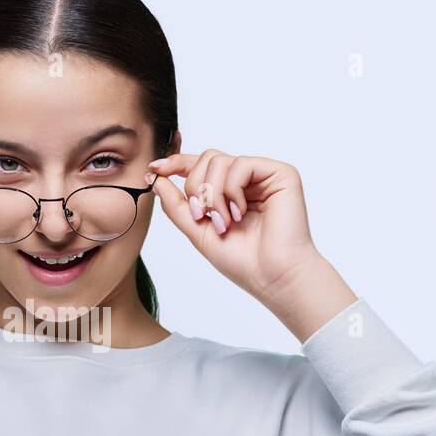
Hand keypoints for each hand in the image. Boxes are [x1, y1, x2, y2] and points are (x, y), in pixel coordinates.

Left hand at [148, 149, 356, 340]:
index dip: (176, 163)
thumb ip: (177, 205)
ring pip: (220, 160)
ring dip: (213, 194)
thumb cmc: (242, 261)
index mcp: (229, 192)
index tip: (154, 168)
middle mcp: (247, 180)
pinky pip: (241, 164)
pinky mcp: (280, 174)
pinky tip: (240, 213)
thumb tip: (155, 177)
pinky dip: (232, 190)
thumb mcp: (197, 231)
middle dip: (196, 188)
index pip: (200, 167)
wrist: (272, 276)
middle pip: (207, 158)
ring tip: (225, 222)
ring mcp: (263, 175)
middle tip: (204, 217)